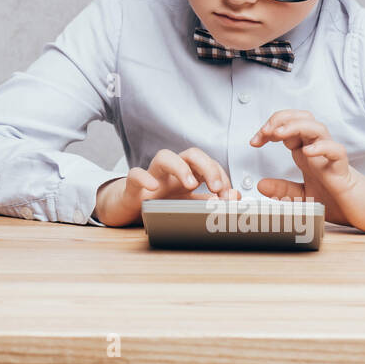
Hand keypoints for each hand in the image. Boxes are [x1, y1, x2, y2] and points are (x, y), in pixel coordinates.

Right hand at [92, 148, 240, 226]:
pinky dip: (144, 178)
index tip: (229, 196)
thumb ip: (210, 201)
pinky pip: (135, 174)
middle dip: (208, 167)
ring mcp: (152, 176)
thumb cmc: (159, 204)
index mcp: (187, 174)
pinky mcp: (132, 186)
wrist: (129, 210)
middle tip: (217, 187)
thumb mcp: (188, 204)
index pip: (209, 164)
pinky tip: (153, 188)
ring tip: (191, 185)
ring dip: (181, 167)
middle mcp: (171, 171)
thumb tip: (235, 197)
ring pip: (164, 156)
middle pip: (191, 154)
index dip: (222, 176)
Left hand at [250, 110, 364, 232]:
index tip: (254, 141)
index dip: (268, 128)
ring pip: (317, 128)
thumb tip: (260, 184)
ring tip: (279, 134)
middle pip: (302, 118)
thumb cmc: (338, 199)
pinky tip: (307, 152)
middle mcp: (318, 150)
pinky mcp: (343, 170)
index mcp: (306, 152)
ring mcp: (331, 158)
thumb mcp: (303, 196)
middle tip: (264, 132)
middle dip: (281, 119)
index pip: (287, 127)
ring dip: (296, 126)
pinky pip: (336, 150)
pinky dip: (321, 147)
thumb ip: (283, 189)